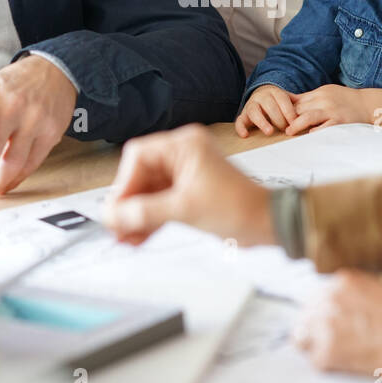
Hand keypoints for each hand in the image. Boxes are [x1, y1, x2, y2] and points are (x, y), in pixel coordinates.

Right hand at [101, 124, 274, 245]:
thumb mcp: (185, 209)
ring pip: (150, 191)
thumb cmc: (238, 207)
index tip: (117, 208)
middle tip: (115, 226)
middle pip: (141, 175)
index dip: (124, 183)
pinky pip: (161, 202)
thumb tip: (114, 216)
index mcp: (184, 145)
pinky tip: (137, 236)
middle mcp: (184, 154)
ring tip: (123, 237)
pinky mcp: (190, 191)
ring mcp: (187, 173)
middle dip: (128, 203)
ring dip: (137, 214)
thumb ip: (146, 212)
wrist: (267, 223)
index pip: (139, 156)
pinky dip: (150, 218)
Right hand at [235, 84, 297, 136]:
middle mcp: (262, 97)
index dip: (289, 112)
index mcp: (275, 92)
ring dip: (262, 122)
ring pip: (254, 112)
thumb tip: (310, 117)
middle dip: (278, 119)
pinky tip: (245, 135)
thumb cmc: (279, 103)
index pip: (282, 100)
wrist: (262, 95)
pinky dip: (241, 127)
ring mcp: (251, 105)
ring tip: (269, 131)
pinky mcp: (244, 114)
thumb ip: (296, 106)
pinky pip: (240, 120)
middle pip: (269, 106)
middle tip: (285, 129)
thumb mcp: (288, 101)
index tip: (295, 123)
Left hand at [285, 86, 381, 134]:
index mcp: (319, 92)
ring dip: (296, 125)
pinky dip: (315, 131)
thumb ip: (309, 98)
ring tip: (289, 132)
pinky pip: (325, 127)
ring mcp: (332, 111)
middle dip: (288, 118)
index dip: (285, 110)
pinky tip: (309, 135)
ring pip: (308, 117)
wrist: (369, 104)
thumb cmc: (345, 100)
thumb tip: (288, 100)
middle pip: (300, 109)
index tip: (276, 118)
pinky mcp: (340, 122)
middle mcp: (324, 100)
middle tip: (278, 127)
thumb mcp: (327, 92)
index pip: (296, 101)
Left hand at [293, 269, 381, 374]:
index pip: (316, 295)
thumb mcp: (381, 290)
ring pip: (302, 338)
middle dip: (316, 328)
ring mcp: (325, 325)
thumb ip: (356, 295)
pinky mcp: (327, 352)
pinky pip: (316, 361)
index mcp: (342, 281)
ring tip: (334, 353)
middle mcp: (328, 298)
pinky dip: (329, 365)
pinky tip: (347, 364)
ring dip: (316, 345)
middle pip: (306, 315)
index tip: (330, 322)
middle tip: (331, 341)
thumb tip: (345, 307)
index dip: (322, 311)